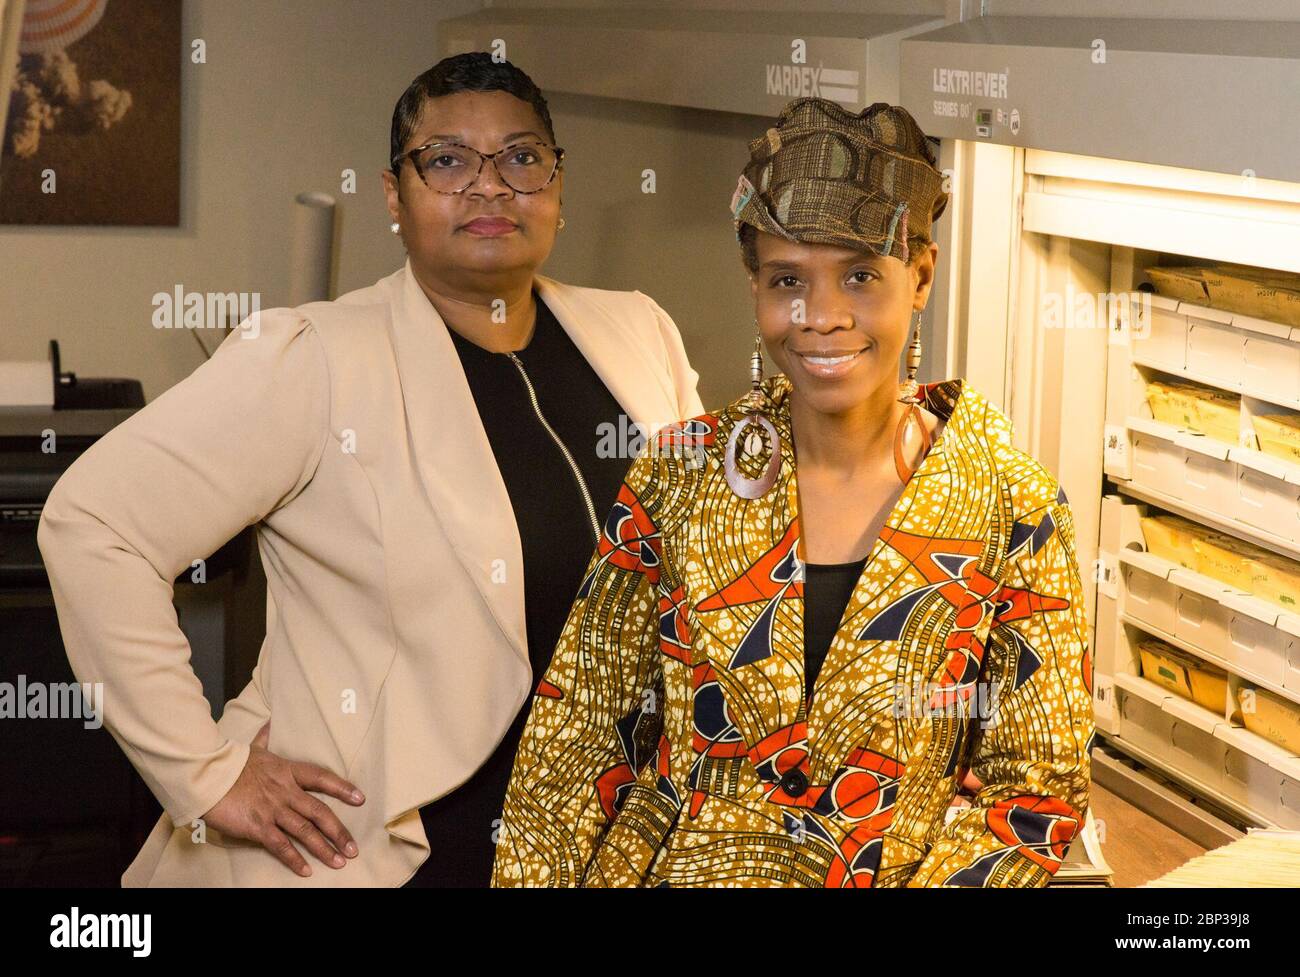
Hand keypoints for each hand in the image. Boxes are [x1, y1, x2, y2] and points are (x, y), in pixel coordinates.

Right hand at [201, 721, 364, 876]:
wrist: (207, 775)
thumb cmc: (229, 761)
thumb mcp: (253, 749)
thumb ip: (265, 739)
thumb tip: (269, 722)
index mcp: (287, 771)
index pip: (322, 778)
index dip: (342, 788)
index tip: (360, 798)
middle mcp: (285, 791)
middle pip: (320, 811)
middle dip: (339, 831)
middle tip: (354, 848)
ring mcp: (273, 810)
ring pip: (305, 831)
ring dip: (324, 848)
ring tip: (339, 861)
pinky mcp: (258, 826)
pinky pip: (281, 845)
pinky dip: (294, 859)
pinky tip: (306, 870)